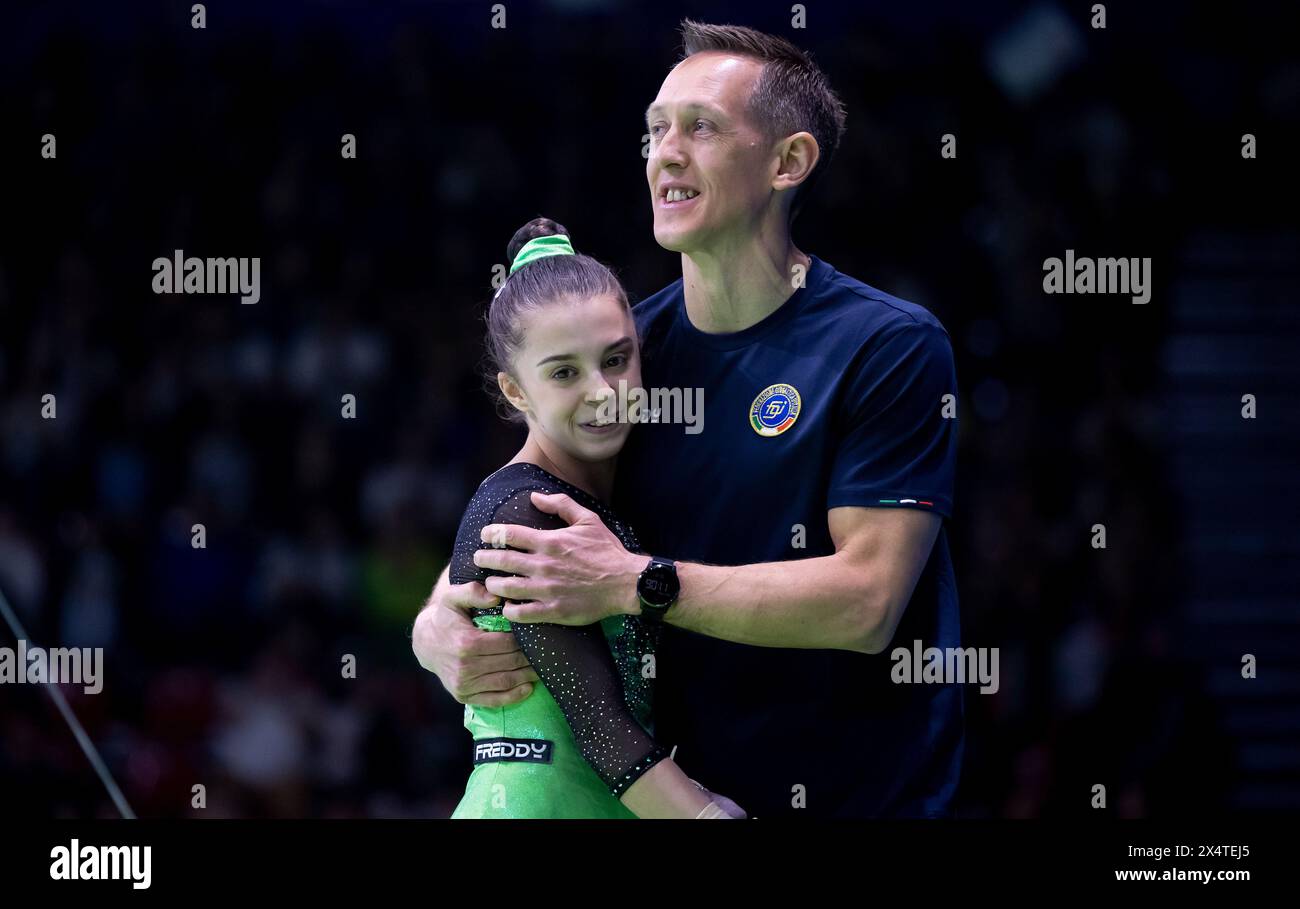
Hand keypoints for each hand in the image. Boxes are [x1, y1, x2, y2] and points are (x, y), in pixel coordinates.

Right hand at [411, 576, 539, 706]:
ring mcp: (464, 684)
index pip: (508, 643)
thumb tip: (496, 596)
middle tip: (546, 652)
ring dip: (527, 676)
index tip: (538, 635)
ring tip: (542, 668)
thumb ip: (473, 591)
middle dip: (530, 658)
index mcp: (467, 643)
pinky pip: (493, 700)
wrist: (425, 642)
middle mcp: (465, 667)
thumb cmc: (445, 616)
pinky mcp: (463, 696)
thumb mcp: (453, 597)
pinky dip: (513, 696)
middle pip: (510, 663)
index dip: (525, 640)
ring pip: (505, 682)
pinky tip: (527, 687)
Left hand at [472, 491, 644, 625]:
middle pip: (502, 561)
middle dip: (484, 558)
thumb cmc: (607, 550)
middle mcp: (544, 565)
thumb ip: (560, 504)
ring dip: (493, 585)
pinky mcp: (553, 610)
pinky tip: (509, 606)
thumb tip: (534, 497)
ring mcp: (547, 590)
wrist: (626, 582)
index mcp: (550, 541)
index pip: (509, 534)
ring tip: (491, 583)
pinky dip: (509, 610)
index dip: (491, 533)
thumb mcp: (588, 519)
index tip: (485, 535)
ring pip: (506, 588)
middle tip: (479, 558)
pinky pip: (521, 613)